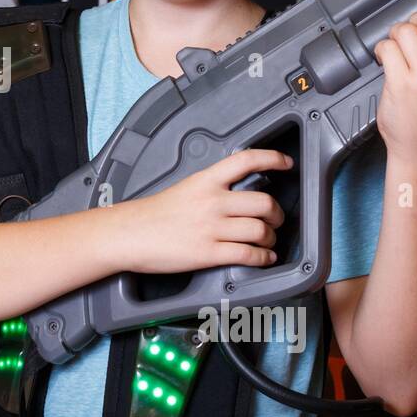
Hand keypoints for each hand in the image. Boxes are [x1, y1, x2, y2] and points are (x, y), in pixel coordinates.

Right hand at [118, 148, 290, 273]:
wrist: (129, 234)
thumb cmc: (153, 214)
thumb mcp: (185, 189)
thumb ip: (212, 188)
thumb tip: (238, 195)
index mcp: (205, 181)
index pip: (246, 160)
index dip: (272, 159)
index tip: (286, 163)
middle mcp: (212, 201)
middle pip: (263, 203)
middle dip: (277, 214)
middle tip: (275, 219)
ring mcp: (211, 228)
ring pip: (260, 230)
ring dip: (271, 238)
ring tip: (267, 241)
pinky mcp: (209, 253)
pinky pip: (248, 254)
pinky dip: (263, 258)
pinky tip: (264, 257)